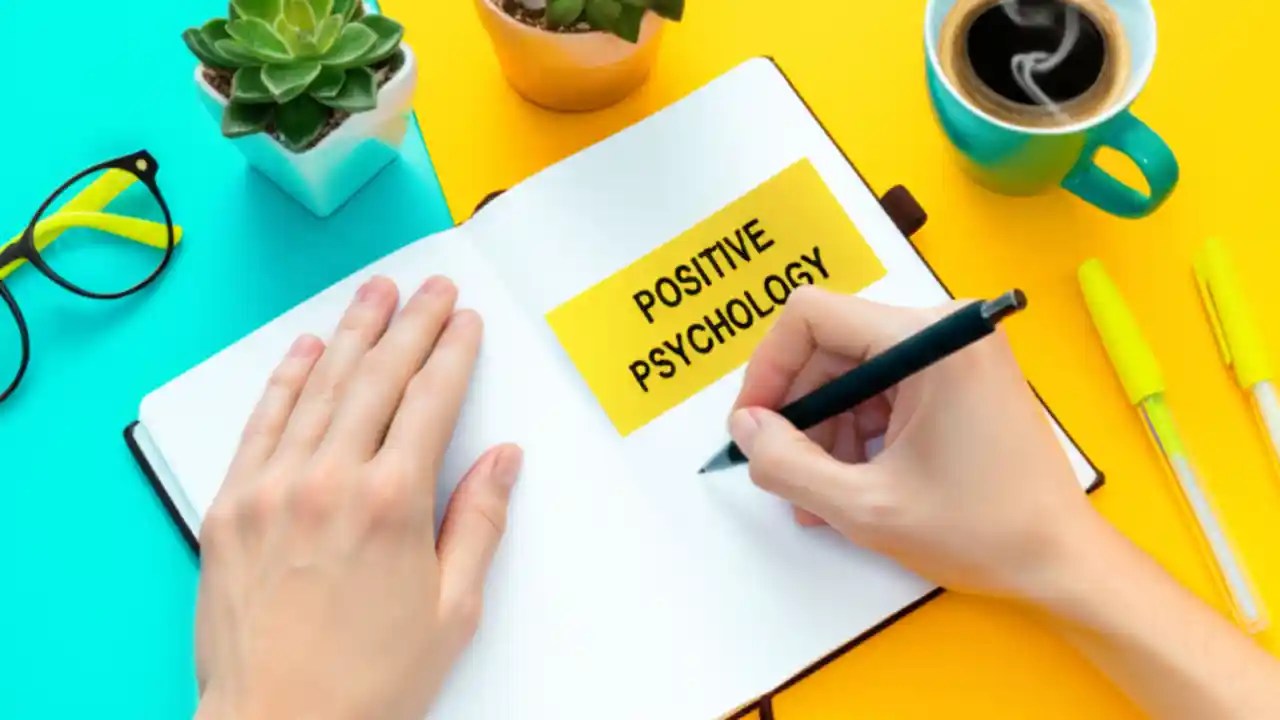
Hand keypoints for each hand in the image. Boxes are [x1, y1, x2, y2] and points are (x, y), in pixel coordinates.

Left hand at [194, 276, 521, 719]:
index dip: (452, 351)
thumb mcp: (452, 610)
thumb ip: (478, 524)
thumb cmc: (366, 683)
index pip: (431, 400)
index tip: (463, 322)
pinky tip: (306, 350)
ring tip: (373, 294)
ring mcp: (273, 489)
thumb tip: (502, 463)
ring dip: (352, 333)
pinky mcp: (231, 506)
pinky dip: (285, 380)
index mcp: (392, 504)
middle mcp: (330, 482)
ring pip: (320, 387)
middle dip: (410, 324)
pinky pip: (262, 423)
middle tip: (429, 288)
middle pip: (378, 378)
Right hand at [729, 286, 1099, 599]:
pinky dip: (857, 432)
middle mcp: (946, 329)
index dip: (768, 369)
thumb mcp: (865, 506)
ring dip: (826, 430)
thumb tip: (744, 427)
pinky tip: (849, 484)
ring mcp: (956, 352)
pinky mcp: (960, 378)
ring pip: (853, 373)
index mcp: (931, 341)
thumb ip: (788, 464)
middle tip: (781, 469)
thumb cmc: (982, 532)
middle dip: (799, 410)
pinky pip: (884, 390)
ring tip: (818, 494)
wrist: (1063, 562)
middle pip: (831, 346)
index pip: (811, 316)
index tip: (753, 425)